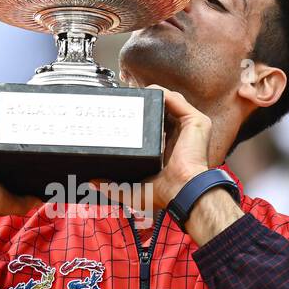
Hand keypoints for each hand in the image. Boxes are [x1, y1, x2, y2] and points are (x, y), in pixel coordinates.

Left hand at [92, 86, 211, 213]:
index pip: (154, 125)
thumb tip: (91, 182)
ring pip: (169, 101)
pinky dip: (162, 93)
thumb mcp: (132, 190)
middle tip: (125, 102)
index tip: (122, 114)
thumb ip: (111, 186)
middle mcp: (180, 136)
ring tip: (134, 96)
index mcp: (168, 148)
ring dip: (151, 96)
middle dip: (143, 104)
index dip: (138, 118)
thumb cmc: (164, 195)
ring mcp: (189, 127)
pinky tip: (147, 94)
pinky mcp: (196, 121)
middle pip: (160, 110)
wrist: (181, 191)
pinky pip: (177, 99)